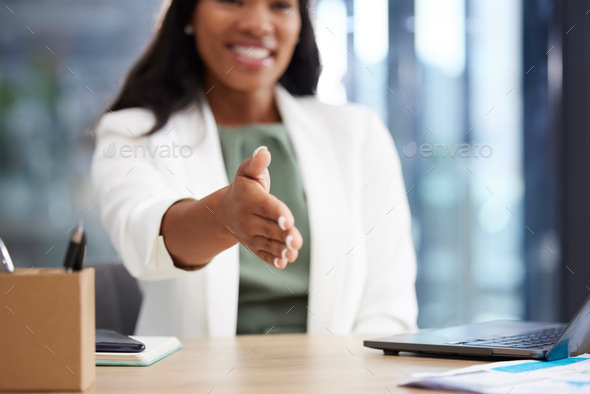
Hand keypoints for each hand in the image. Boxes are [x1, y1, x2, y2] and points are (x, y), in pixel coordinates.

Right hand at [220, 146, 302, 268]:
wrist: (224, 212)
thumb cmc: (244, 189)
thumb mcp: (247, 172)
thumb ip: (256, 163)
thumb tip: (264, 152)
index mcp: (252, 201)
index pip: (267, 208)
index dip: (278, 214)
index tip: (288, 221)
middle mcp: (250, 220)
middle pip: (270, 228)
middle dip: (284, 235)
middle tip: (296, 241)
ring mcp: (251, 235)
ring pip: (269, 243)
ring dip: (281, 250)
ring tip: (293, 253)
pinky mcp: (254, 246)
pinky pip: (263, 254)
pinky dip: (272, 259)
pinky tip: (282, 263)